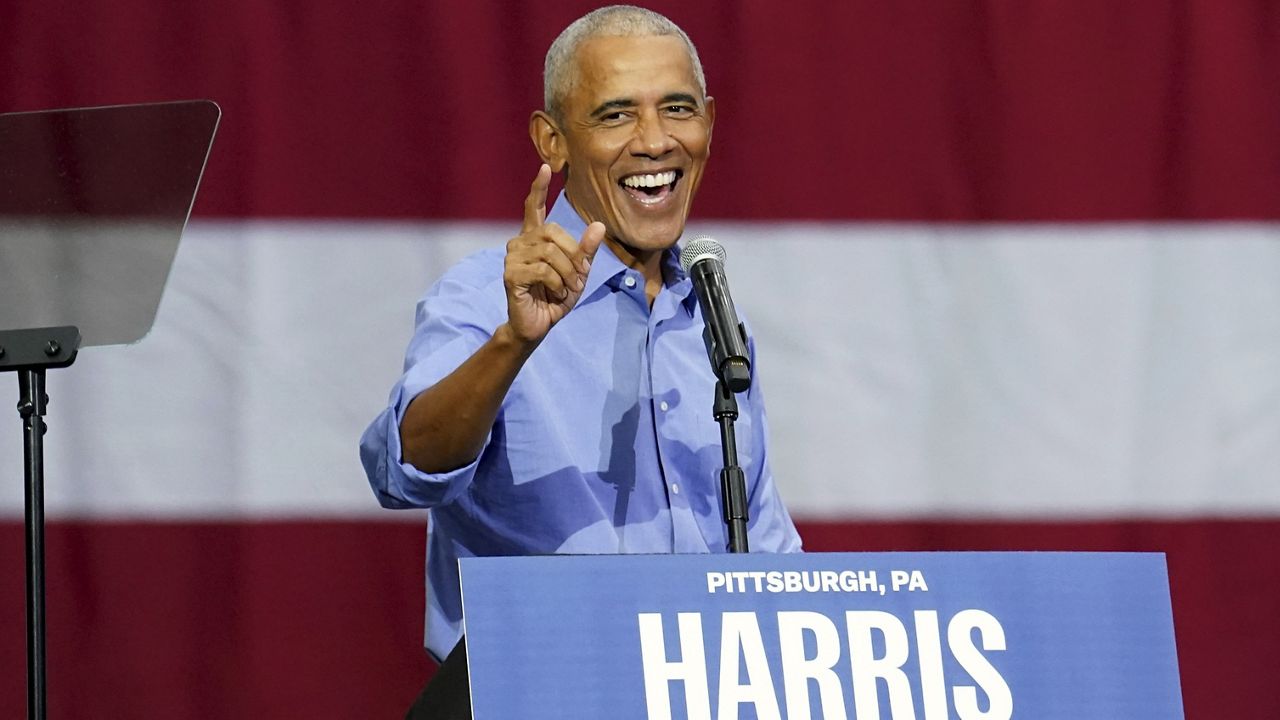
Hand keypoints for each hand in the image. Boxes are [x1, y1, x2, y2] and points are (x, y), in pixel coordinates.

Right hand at [503, 164, 604, 344]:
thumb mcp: (578, 273)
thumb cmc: (556, 297)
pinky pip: (543, 270)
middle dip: (573, 256)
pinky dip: (557, 284)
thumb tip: (598, 225)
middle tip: (579, 278)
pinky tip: (556, 294)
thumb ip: (586, 250)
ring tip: (568, 289)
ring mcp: (512, 257)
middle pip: (553, 232)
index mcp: (535, 238)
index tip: (544, 167)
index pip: (533, 207)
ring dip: (567, 274)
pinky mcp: (510, 274)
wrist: (538, 325)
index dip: (538, 187)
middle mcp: (520, 242)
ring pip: (550, 253)